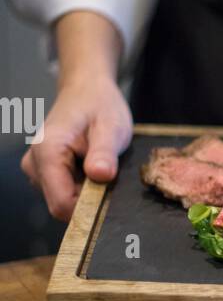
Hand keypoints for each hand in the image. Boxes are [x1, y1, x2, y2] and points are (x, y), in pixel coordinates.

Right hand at [21, 11, 131, 221]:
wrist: (86, 91)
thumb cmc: (99, 106)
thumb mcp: (111, 127)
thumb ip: (104, 152)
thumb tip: (100, 175)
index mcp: (47, 151)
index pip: (62, 203)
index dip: (88, 209)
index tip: (109, 197)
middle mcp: (34, 163)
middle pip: (61, 205)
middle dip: (88, 200)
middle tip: (108, 175)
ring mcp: (35, 169)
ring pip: (62, 201)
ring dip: (85, 193)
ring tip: (99, 166)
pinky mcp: (41, 172)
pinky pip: (62, 193)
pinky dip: (81, 187)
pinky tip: (90, 168)